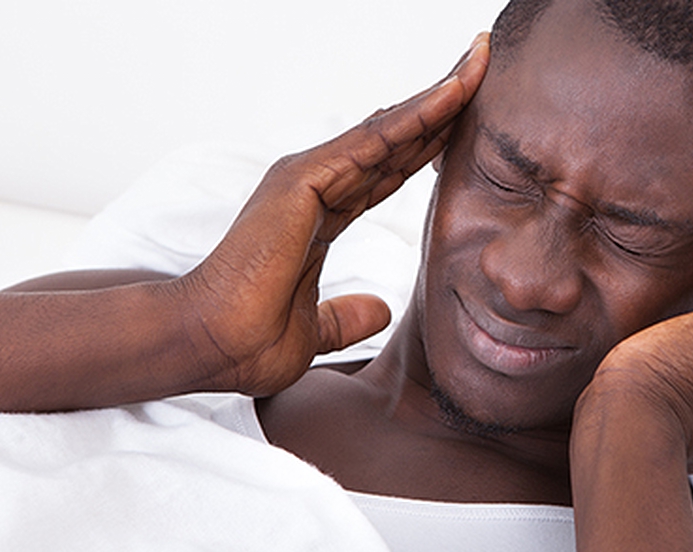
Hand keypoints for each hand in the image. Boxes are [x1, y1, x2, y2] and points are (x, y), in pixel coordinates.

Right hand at [174, 33, 489, 396]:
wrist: (210, 349)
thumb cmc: (246, 343)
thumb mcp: (314, 331)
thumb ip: (346, 316)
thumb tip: (379, 311)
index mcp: (319, 218)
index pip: (388, 172)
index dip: (429, 146)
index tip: (470, 123)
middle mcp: (313, 189)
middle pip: (393, 140)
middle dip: (440, 105)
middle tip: (483, 65)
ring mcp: (306, 180)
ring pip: (387, 130)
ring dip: (436, 97)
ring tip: (479, 62)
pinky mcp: (301, 181)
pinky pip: (371, 142)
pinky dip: (413, 116)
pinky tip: (450, 95)